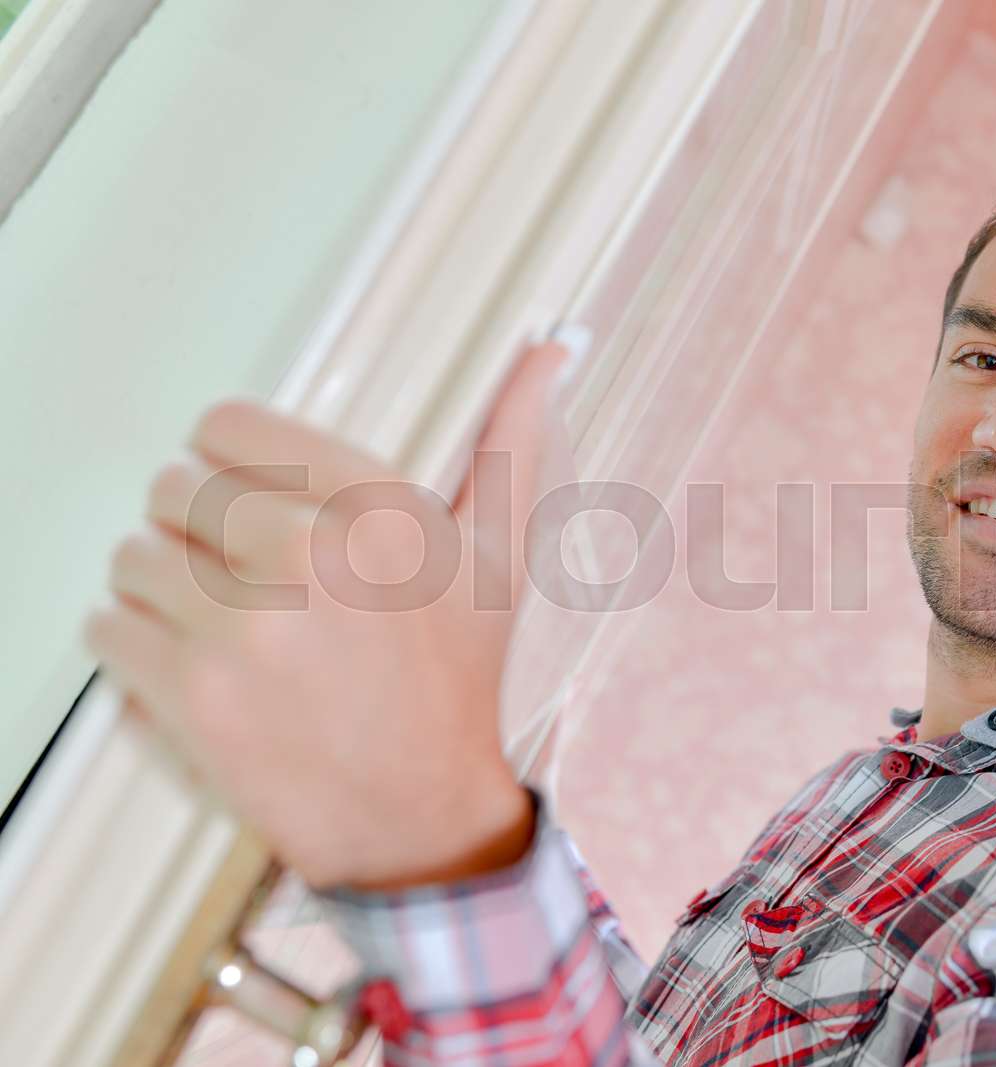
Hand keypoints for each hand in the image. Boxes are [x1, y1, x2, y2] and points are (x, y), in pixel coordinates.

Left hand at [83, 339, 571, 890]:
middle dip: (194, 531)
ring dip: (160, 591)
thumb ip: (513, 444)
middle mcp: (311, 557)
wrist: (422, 820)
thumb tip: (555, 349)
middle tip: (239, 578)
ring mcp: (245, 630)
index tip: (251, 503)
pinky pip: (105, 630)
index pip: (224, 426)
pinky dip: (134, 649)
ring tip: (218, 627)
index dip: (227, 463)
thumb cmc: (456, 680)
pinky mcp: (193, 697)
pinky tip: (194, 667)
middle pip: (169, 489)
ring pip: (130, 560)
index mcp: (381, 510)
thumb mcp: (499, 558)